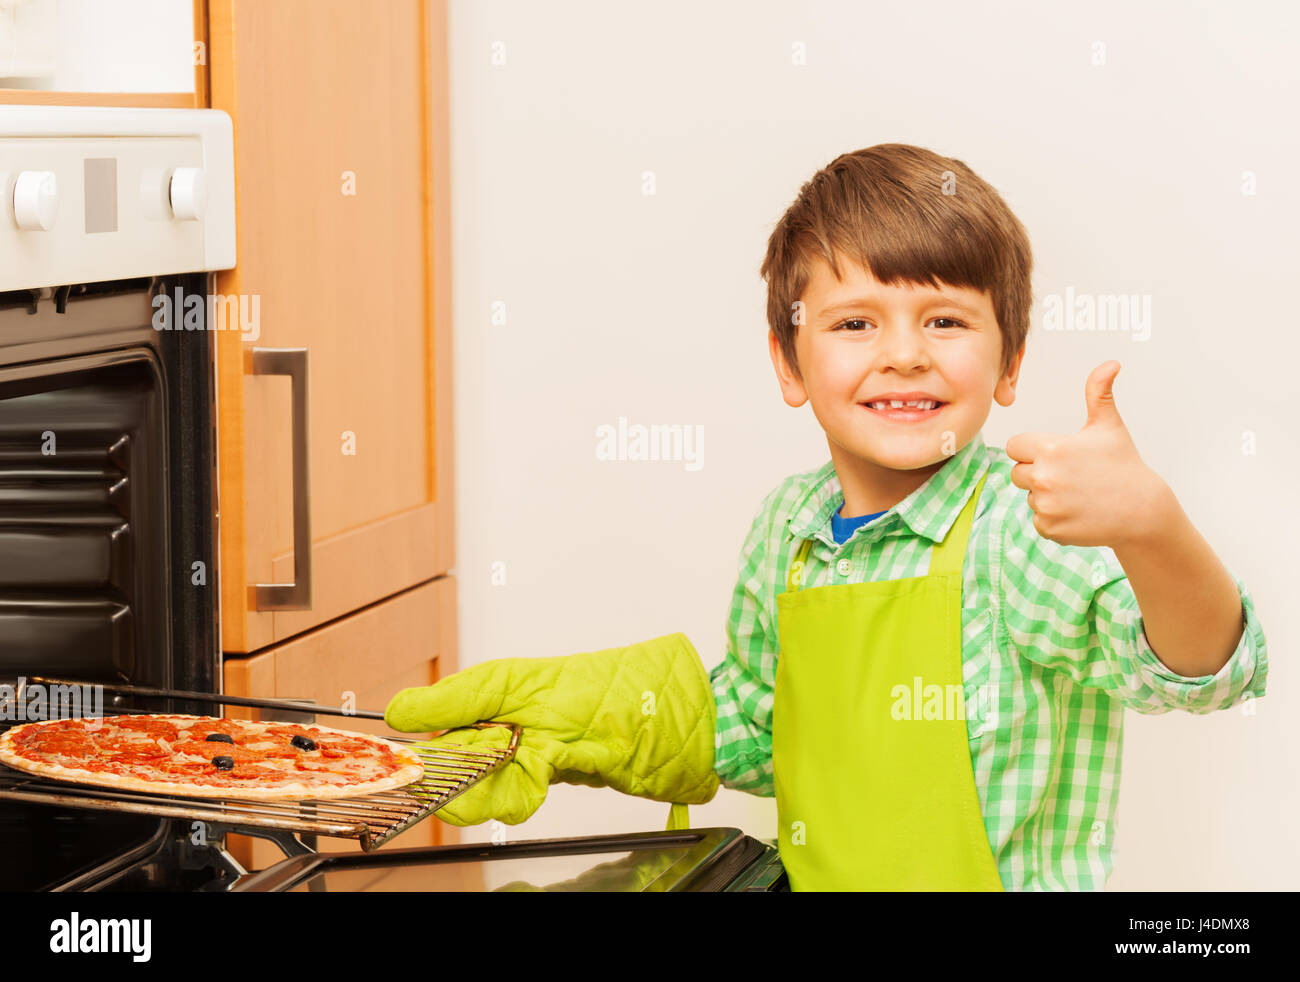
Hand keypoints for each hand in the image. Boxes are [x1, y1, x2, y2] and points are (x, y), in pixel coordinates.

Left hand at [1004, 361, 1173, 548]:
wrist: (1143, 511)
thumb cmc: (1124, 466)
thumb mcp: (1109, 427)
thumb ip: (1099, 393)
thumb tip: (1110, 364)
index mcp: (1050, 449)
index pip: (1014, 446)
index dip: (1031, 449)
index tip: (1055, 453)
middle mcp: (1043, 477)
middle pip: (1017, 472)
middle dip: (1037, 472)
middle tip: (1071, 475)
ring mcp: (1046, 505)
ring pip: (1029, 496)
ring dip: (1047, 496)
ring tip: (1078, 493)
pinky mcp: (1050, 528)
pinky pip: (1038, 520)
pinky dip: (1054, 518)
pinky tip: (1078, 512)